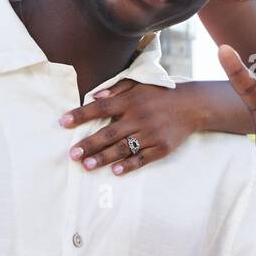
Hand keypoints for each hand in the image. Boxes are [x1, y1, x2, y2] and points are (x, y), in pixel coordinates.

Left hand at [60, 79, 194, 175]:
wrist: (192, 105)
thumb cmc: (160, 94)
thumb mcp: (139, 85)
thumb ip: (116, 89)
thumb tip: (93, 96)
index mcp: (131, 101)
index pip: (100, 108)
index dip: (80, 115)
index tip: (63, 122)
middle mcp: (139, 117)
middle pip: (109, 133)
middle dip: (88, 144)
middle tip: (72, 154)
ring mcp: (151, 134)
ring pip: (123, 148)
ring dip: (103, 158)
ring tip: (87, 165)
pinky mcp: (162, 148)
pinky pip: (142, 159)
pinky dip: (128, 165)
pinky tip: (115, 171)